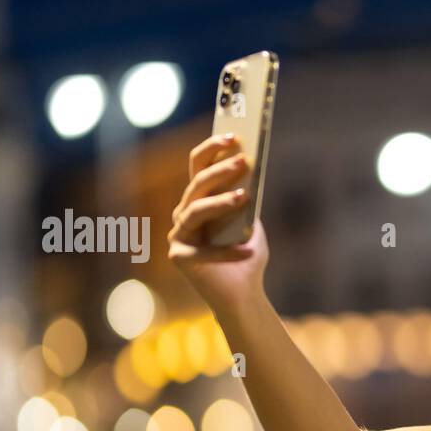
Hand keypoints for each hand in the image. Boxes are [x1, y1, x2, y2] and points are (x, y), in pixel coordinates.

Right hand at [167, 134, 269, 313]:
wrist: (244, 295)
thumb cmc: (248, 257)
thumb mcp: (252, 223)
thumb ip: (247, 200)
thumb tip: (249, 172)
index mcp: (199, 201)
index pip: (199, 167)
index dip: (212, 149)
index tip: (234, 136)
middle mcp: (184, 214)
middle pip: (196, 185)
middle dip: (219, 170)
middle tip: (242, 160)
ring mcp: (178, 235)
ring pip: (195, 209)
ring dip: (220, 201)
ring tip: (244, 197)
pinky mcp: (179, 256)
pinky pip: (204, 246)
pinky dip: (229, 250)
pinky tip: (248, 251)